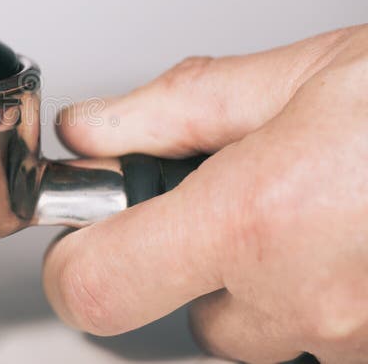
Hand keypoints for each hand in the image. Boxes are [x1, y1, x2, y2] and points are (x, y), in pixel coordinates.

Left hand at [43, 25, 367, 362]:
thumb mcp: (302, 75)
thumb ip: (177, 107)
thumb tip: (92, 130)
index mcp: (254, 217)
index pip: (95, 286)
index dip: (73, 264)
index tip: (81, 236)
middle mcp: (302, 299)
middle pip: (182, 310)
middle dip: (187, 260)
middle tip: (233, 199)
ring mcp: (351, 342)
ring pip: (254, 330)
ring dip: (260, 280)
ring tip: (310, 209)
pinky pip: (314, 339)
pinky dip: (315, 295)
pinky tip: (344, 236)